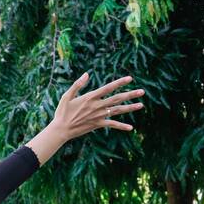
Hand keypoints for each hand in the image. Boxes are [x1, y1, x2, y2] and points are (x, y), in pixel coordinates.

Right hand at [28, 74, 144, 162]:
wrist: (61, 130)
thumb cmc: (62, 112)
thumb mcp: (67, 96)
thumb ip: (77, 84)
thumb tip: (87, 74)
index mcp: (90, 97)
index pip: (108, 88)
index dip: (119, 83)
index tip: (130, 78)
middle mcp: (97, 106)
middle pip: (117, 99)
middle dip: (130, 95)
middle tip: (142, 91)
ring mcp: (98, 116)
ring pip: (117, 111)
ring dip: (130, 108)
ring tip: (141, 105)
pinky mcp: (98, 125)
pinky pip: (112, 125)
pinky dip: (121, 126)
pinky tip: (130, 127)